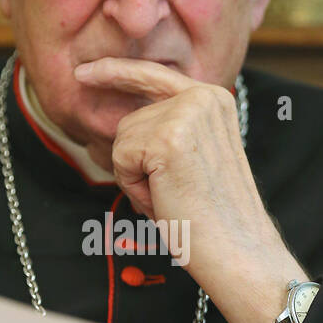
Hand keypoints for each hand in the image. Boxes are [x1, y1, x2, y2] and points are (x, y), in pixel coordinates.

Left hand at [74, 57, 305, 322]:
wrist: (238, 250)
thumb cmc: (214, 215)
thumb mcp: (196, 156)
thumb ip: (170, 128)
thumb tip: (123, 122)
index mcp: (214, 98)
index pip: (154, 75)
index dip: (115, 73)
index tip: (83, 73)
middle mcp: (203, 97)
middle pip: (130, 120)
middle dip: (136, 163)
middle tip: (170, 193)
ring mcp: (186, 114)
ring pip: (122, 140)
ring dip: (136, 177)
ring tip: (172, 196)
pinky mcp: (167, 139)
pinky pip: (121, 158)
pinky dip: (134, 187)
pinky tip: (165, 199)